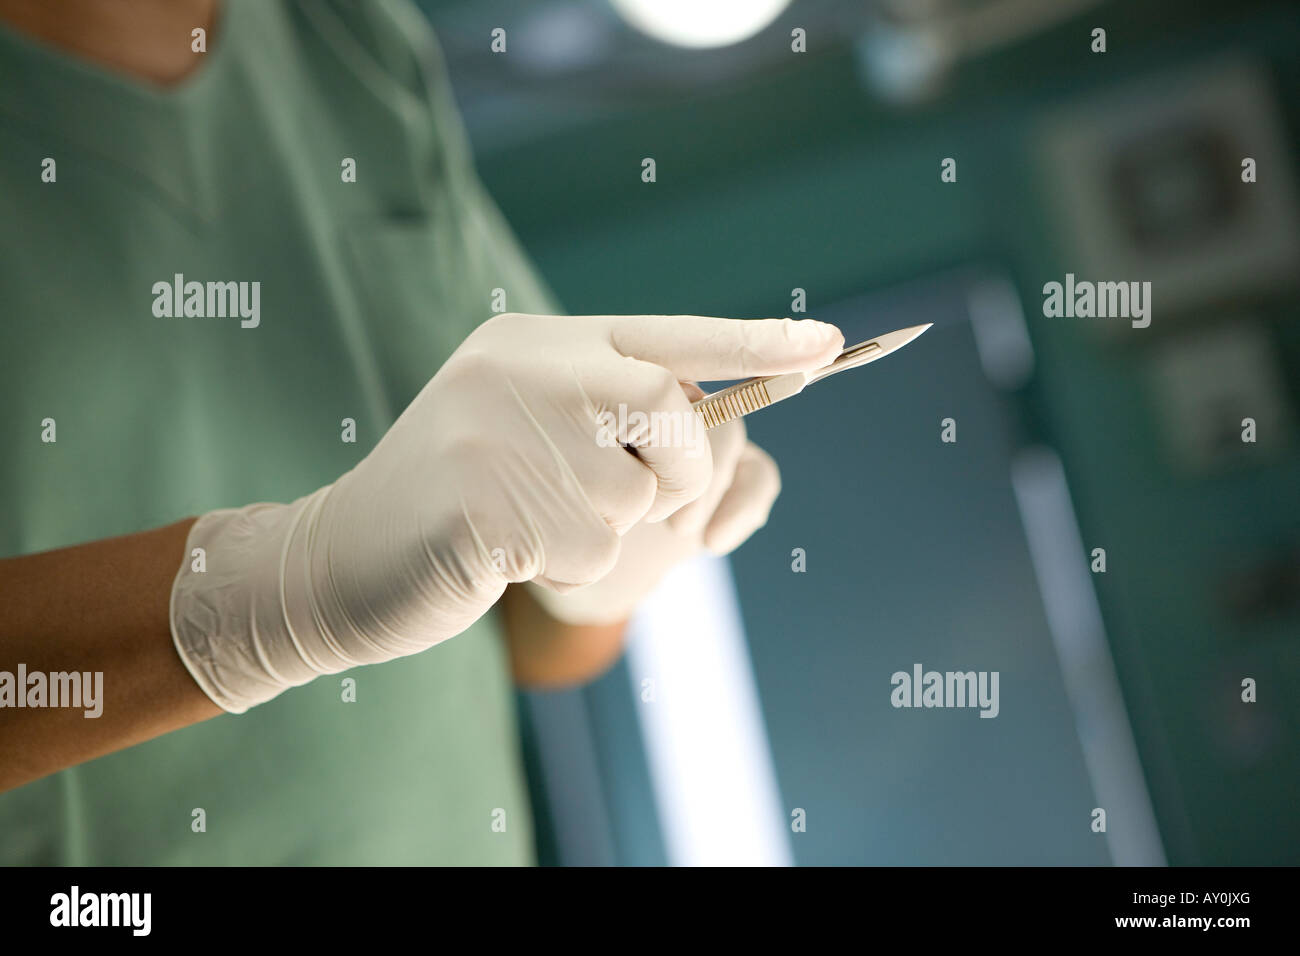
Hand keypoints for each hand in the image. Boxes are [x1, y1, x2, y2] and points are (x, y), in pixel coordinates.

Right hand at [170, 314, 842, 711]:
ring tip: (527, 525)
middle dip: (683, 467)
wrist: (339, 559)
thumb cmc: (458, 506)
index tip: (828, 346)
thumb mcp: (529, 434)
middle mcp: (522, 367)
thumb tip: (722, 418)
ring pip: (635, 494)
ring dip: (604, 532)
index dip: (753, 341)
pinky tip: (502, 553)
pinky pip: (590, 550)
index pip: (666, 331)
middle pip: (670, 404)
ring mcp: (500, 430)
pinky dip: (565, 569)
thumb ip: (611, 414)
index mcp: (535, 342)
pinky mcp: (486, 502)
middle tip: (641, 500)